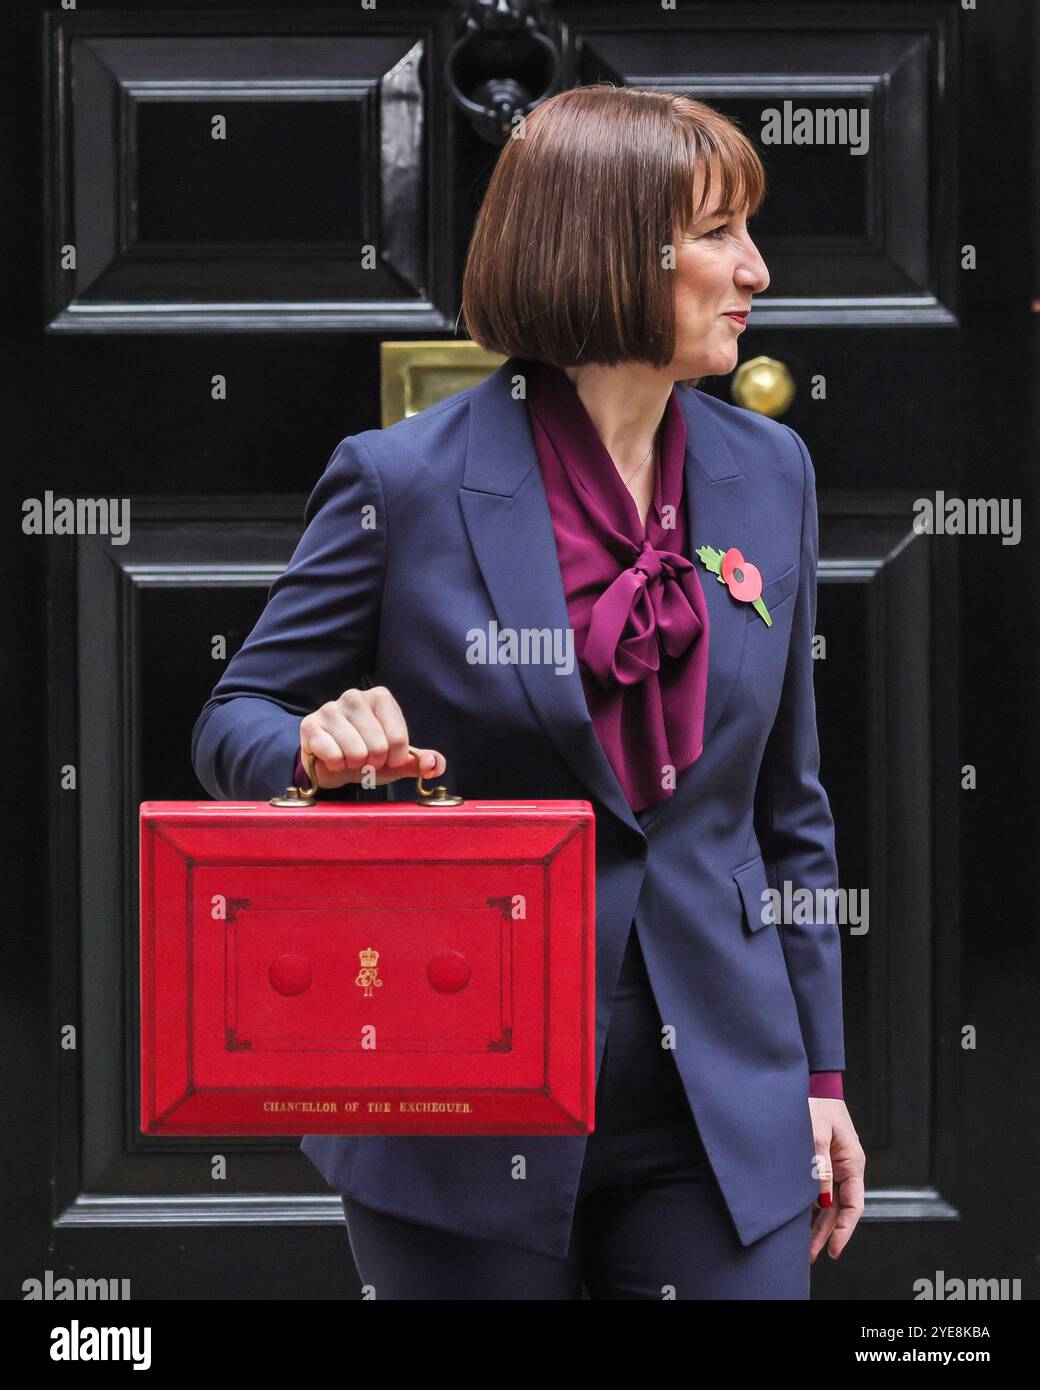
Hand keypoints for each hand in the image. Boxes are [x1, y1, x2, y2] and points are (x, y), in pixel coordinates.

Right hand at [298, 686, 445, 789]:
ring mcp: (330, 708)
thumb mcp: (396, 761)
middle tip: (366, 760)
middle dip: (374, 762)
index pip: (399, 738)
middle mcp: (355, 696)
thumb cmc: (367, 756)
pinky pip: (332, 754)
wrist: (332, 764)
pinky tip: (333, 759)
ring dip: (355, 764)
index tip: (389, 760)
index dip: (396, 758)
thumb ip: (420, 761)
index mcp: (380, 698)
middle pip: (379, 745)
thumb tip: (434, 765)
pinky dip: (336, 764)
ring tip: (350, 759)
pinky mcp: (310, 725)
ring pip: (356, 751)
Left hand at [808, 1097, 864, 1262]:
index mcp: (852, 1163)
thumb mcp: (818, 1130)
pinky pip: (817, 1194)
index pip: (853, 1205)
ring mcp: (833, 1170)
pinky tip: (799, 1226)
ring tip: (805, 1249)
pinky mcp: (820, 1167)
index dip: (844, 1230)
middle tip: (811, 1256)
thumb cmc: (819, 1106)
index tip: (834, 1249)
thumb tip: (821, 1197)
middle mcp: (845, 1171)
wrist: (814, 1089)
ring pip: (828, 1207)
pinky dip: (810, 1211)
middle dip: (826, 1234)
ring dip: (817, 1227)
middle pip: (839, 1211)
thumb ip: (819, 1162)